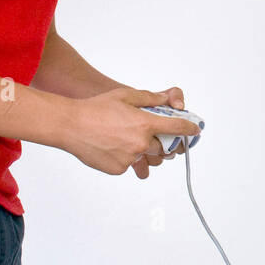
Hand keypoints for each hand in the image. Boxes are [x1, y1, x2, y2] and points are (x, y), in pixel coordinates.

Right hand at [64, 86, 200, 179]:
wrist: (71, 125)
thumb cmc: (96, 108)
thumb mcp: (125, 96)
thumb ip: (149, 99)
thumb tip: (166, 100)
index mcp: (145, 124)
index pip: (176, 128)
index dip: (188, 129)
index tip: (194, 130)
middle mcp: (140, 143)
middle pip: (163, 148)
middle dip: (162, 142)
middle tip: (151, 135)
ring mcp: (130, 158)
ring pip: (145, 157)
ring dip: (142, 150)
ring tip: (125, 138)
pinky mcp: (119, 169)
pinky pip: (129, 164)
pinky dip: (125, 157)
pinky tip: (111, 145)